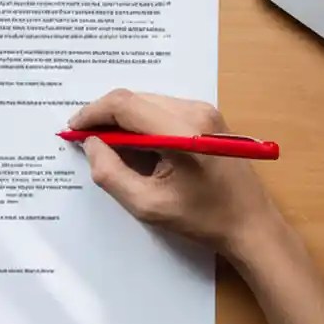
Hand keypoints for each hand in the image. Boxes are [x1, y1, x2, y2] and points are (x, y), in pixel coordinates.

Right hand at [70, 89, 283, 255]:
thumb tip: (91, 144)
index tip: (72, 131)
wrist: (252, 224)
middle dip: (104, 117)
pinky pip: (163, 110)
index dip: (92, 113)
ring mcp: (204, 111)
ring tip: (107, 147)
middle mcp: (194, 110)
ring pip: (147, 102)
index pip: (124, 104)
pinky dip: (141, 123)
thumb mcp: (148, 205)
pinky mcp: (208, 117)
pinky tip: (134, 147)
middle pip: (135, 99)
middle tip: (83, 141)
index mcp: (181, 130)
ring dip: (123, 120)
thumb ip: (111, 173)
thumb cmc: (203, 219)